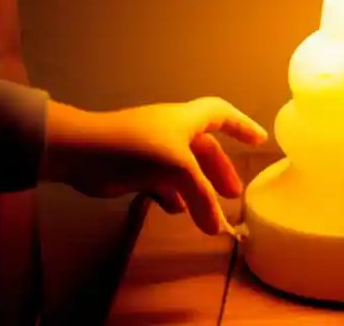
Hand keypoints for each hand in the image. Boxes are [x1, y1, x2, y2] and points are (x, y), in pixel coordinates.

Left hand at [41, 97, 267, 234]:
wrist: (83, 152)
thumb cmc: (138, 148)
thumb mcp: (179, 169)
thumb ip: (201, 198)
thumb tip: (217, 227)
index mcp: (187, 120)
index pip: (222, 115)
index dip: (242, 125)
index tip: (259, 140)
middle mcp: (172, 131)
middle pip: (205, 149)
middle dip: (220, 171)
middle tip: (232, 195)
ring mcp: (153, 150)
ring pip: (184, 170)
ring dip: (196, 189)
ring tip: (206, 212)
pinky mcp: (136, 169)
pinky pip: (163, 183)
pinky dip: (173, 196)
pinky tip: (176, 210)